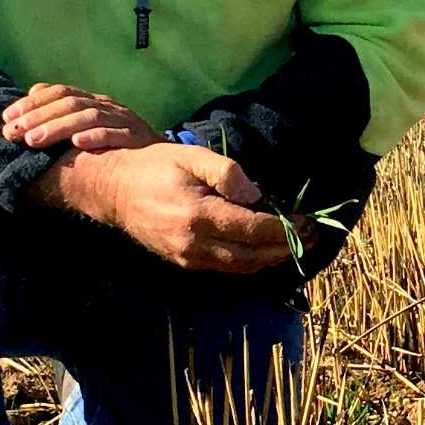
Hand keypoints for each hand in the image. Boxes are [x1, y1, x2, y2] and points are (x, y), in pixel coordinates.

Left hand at [3, 82, 162, 153]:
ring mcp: (124, 120)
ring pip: (88, 116)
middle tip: (13, 133)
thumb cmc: (116, 148)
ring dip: (58, 128)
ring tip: (34, 142)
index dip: (32, 103)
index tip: (7, 119)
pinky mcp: (139, 138)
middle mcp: (108, 106)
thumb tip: (32, 91)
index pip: (59, 92)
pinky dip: (96, 137)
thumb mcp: (86, 129)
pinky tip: (76, 145)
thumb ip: (61, 113)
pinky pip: (116, 134)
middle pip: (69, 103)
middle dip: (37, 117)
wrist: (160, 165)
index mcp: (93, 101)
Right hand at [28, 140, 294, 274]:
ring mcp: (187, 258)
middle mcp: (194, 245)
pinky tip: (265, 249)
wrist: (113, 189)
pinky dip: (250, 261)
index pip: (254, 230)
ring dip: (271, 258)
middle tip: (311, 235)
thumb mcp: (192, 156)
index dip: (285, 228)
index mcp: (199, 216)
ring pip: (240, 267)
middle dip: (285, 247)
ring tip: (295, 243)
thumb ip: (227, 173)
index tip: (306, 220)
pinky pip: (225, 268)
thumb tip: (257, 196)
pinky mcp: (183, 262)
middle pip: (252, 256)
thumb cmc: (155, 167)